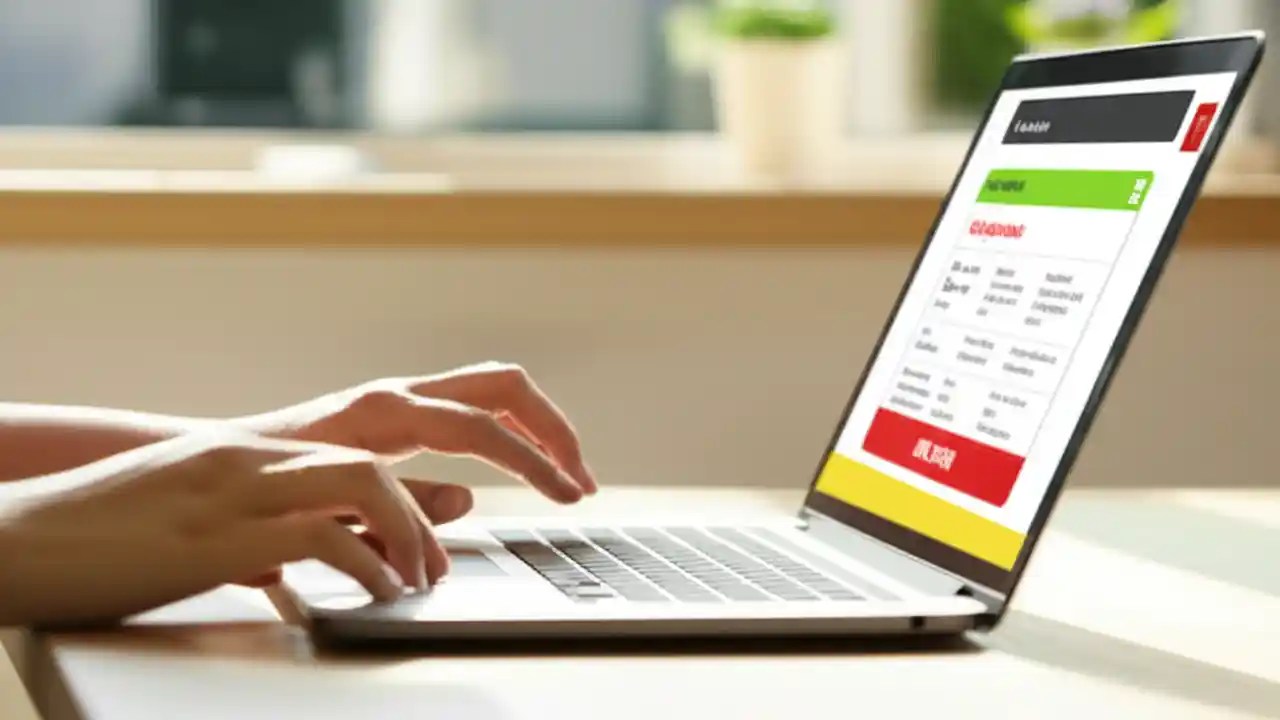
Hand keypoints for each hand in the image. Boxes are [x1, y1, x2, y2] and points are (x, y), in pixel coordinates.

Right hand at [0, 433, 450, 626]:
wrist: (12, 538)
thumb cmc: (98, 540)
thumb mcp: (191, 519)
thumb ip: (256, 523)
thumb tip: (327, 545)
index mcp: (240, 453)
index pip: (351, 450)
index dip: (408, 490)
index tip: (436, 533)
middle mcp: (245, 460)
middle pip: (371, 461)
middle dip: (422, 514)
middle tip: (435, 570)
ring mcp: (231, 494)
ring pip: (360, 483)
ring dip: (404, 536)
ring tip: (413, 584)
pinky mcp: (214, 540)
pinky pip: (318, 538)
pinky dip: (361, 567)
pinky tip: (370, 597)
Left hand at [242, 362, 597, 502]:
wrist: (217, 464)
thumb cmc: (263, 487)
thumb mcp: (329, 505)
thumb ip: (400, 505)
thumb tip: (468, 499)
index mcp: (384, 412)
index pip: (483, 428)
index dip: (535, 462)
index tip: (569, 495)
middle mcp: (399, 392)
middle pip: (505, 387)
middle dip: (553, 431)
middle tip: (580, 481)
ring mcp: (402, 397)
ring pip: (496, 388)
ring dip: (539, 427)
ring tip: (566, 474)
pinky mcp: (401, 412)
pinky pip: (475, 405)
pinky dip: (511, 430)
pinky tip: (523, 464)